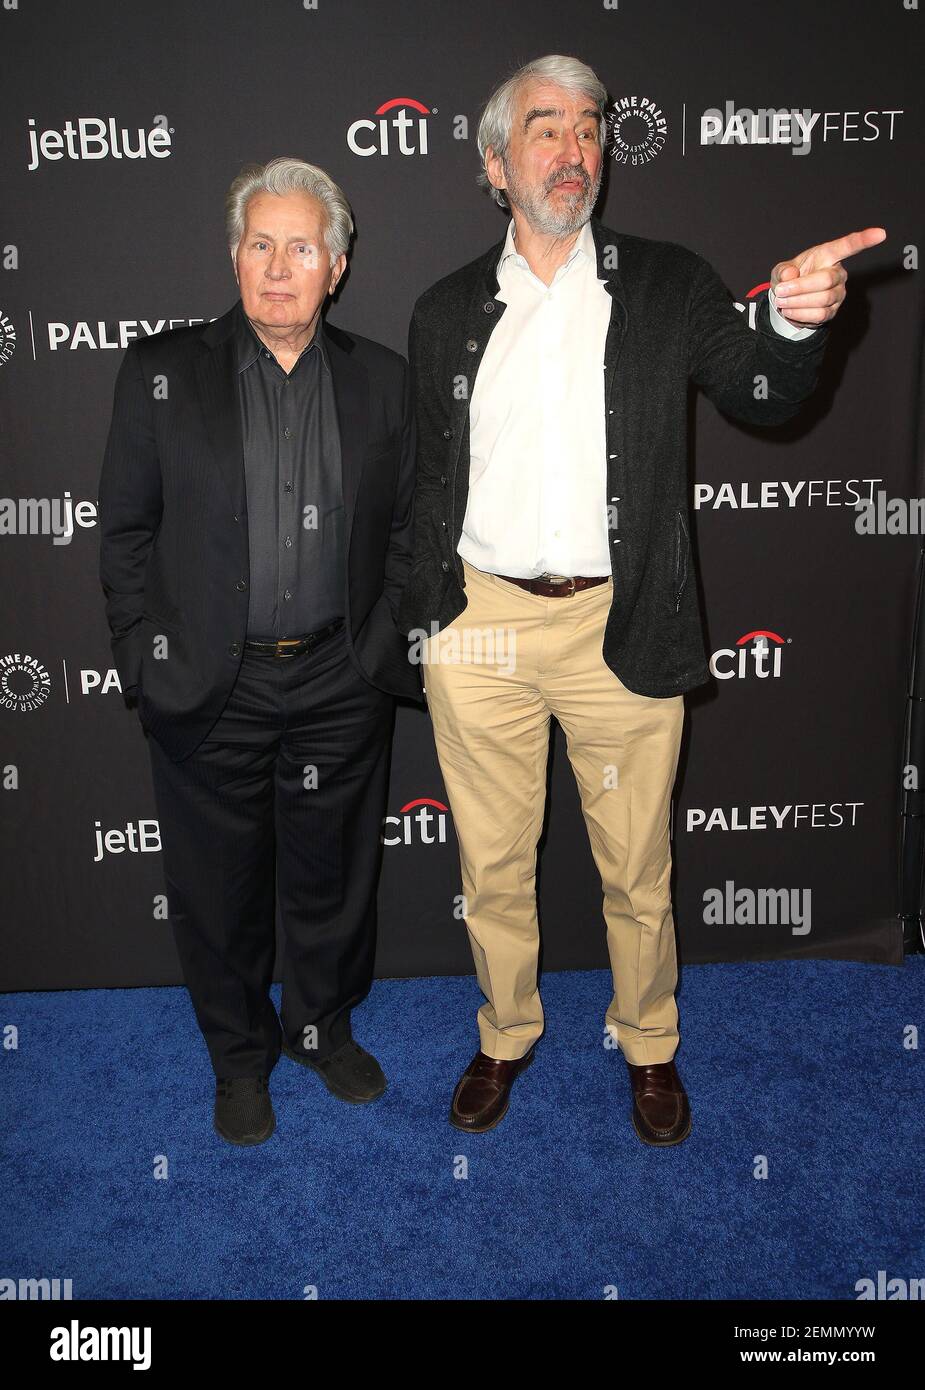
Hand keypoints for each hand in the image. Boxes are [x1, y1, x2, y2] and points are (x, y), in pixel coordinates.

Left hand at [771, 227, 885, 325]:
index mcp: (828, 255)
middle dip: (800, 287)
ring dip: (797, 302)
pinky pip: (819, 314)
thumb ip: (783, 270)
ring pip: (822, 300)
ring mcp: (838, 293)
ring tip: (781, 301)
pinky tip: (789, 310)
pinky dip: (800, 314)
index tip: (880, 234)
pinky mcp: (833, 311)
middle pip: (826, 280)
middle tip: (780, 291)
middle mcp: (838, 274)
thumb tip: (790, 275)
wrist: (787, 302)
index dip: (864, 239)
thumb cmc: (789, 279)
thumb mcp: (781, 270)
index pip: (848, 245)